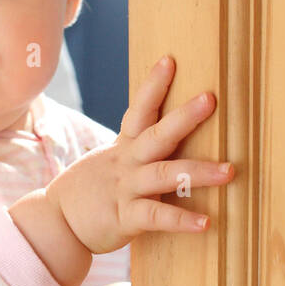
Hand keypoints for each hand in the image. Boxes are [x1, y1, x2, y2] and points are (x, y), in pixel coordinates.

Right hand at [45, 56, 232, 255]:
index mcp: (123, 148)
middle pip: (156, 135)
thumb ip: (134, 151)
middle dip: (184, 117)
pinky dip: (181, 220)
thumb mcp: (108, 164)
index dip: (153, 86)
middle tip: (209, 99)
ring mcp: (125, 189)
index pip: (138, 110)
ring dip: (198, 172)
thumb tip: (162, 137)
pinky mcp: (124, 218)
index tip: (169, 60)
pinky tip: (206, 223)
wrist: (55, 224)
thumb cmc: (88, 194)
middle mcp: (126, 163)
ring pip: (164, 175)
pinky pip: (156, 217)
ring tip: (229, 171)